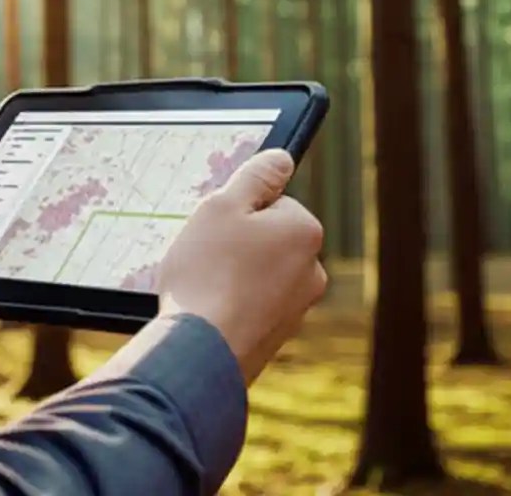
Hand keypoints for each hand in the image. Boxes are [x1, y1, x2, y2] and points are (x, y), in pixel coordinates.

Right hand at [156, 149, 325, 384]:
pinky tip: (208, 312)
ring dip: (233, 276)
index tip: (216, 228)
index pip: (272, 203)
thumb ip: (256, 177)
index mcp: (305, 232)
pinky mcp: (275, 339)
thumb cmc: (207, 273)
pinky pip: (250, 307)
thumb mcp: (223, 206)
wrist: (199, 352)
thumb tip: (283, 158)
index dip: (238, 211)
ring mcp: (296, 310)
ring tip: (204, 287)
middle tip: (205, 256)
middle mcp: (312, 272)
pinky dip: (230, 305)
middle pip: (267, 240)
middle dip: (238, 245)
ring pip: (258, 275)